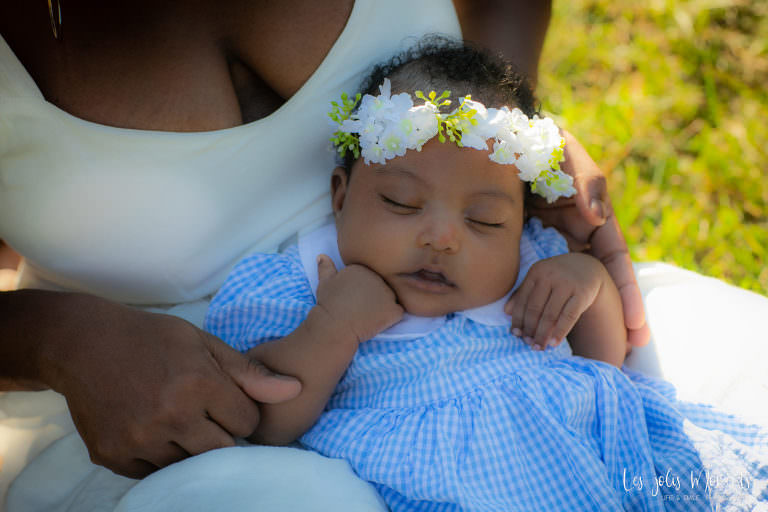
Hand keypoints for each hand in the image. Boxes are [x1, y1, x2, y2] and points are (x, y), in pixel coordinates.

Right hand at [42, 295, 300, 477]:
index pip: (247, 423)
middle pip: (222, 451)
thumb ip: (249, 373)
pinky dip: (160, 457)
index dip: (240, 411)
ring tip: (178, 420)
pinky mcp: (114, 456)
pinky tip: (154, 430)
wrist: (83, 344)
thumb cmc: (152, 338)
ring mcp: (140, 440)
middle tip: (205, 414)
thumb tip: (295, 390)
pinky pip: (154, 473)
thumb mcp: (203, 343)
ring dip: (191, 448)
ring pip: (189, 465)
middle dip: (221, 434)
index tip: (226, 400)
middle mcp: (171, 416)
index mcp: (199, 384)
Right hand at [315, 255, 403, 342]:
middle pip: (382, 288)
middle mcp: (377, 276)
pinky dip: (390, 319)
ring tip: (368, 316)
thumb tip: (322, 256)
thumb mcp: (324, 283)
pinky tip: (377, 323)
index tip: (352, 300)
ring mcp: (387, 292)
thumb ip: (326, 268)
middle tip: (360, 309)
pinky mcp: (393, 309)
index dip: (363, 292)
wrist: (334, 325)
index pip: (370, 279)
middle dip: (375, 298)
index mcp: (363, 268)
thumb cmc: (328, 305)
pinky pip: (397, 314)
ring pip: (391, 300)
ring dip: (384, 308)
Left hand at [506, 253, 605, 348]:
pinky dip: (560, 332)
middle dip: (529, 329)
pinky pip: (569, 316)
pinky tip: (553, 343)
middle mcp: (550, 276)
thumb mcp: (540, 279)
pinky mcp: (582, 293)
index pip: (523, 300)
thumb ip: (523, 293)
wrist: (588, 266)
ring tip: (538, 347)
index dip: (517, 319)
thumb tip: (506, 312)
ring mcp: (567, 284)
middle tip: (527, 343)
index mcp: (536, 272)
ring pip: (550, 314)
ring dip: (542, 334)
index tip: (515, 334)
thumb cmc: (557, 277)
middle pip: (535, 308)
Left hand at [525, 129, 649, 346]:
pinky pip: (534, 277)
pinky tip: (533, 326)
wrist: (504, 142)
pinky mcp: (526, 246)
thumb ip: (586, 183)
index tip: (635, 329)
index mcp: (595, 223)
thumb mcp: (570, 158)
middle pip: (595, 284)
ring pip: (564, 287)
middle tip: (617, 357)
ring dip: (568, 318)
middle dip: (608, 319)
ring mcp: (551, 245)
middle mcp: (576, 239)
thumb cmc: (547, 146)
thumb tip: (595, 218)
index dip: (626, 296)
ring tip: (568, 351)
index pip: (615, 265)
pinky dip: (536, 302)